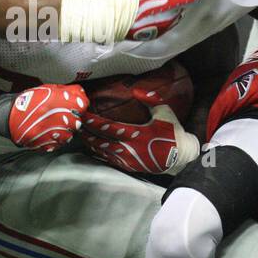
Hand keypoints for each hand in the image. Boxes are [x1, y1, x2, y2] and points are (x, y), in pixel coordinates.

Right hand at [0, 85, 88, 151]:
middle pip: (78, 121)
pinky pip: (59, 143)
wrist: (8, 116)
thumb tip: (81, 94)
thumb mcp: (48, 89)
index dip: (79, 105)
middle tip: (60, 116)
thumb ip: (66, 91)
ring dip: (64, 130)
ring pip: (70, 134)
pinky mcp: (48, 144)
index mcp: (60, 101)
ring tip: (52, 124)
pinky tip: (47, 132)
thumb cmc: (28, 101)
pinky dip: (56, 139)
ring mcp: (54, 133)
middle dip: (72, 119)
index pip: (83, 104)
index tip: (75, 106)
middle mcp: (59, 117)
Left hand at [81, 104, 199, 174]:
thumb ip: (151, 100)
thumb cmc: (173, 133)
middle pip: (101, 141)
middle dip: (87, 133)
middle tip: (76, 125)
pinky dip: (99, 153)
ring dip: (91, 144)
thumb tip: (136, 90)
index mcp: (136, 134)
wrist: (182, 157)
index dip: (94, 122)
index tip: (84, 115)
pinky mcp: (130, 167)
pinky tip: (93, 148)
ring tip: (81, 136)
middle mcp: (129, 149)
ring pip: (103, 152)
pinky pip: (110, 160)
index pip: (109, 128)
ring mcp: (129, 160)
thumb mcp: (165, 112)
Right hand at [127, 0, 210, 41]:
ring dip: (173, 2)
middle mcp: (166, 20)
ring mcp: (157, 29)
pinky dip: (164, 11)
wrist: (101, 19)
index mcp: (167, 6)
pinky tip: (155, 4)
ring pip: (173, 14)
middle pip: (182, 4)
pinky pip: (163, 21)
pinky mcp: (148, 34)